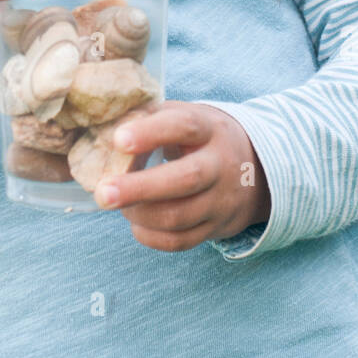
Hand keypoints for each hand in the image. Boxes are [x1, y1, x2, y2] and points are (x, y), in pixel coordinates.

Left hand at [93, 101, 271, 251]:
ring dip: (139, 213)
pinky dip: (150, 235)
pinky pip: (180, 241)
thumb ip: (146, 118)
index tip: (118, 140)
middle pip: (185, 179)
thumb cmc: (199, 138)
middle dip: (139, 188)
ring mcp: (221, 200)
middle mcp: (220, 165)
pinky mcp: (216, 228)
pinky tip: (135, 221)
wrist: (254, 169)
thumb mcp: (182, 116)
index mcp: (209, 128)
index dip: (150, 133)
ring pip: (179, 216)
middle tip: (102, 193)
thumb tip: (103, 134)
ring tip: (115, 201)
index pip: (184, 126)